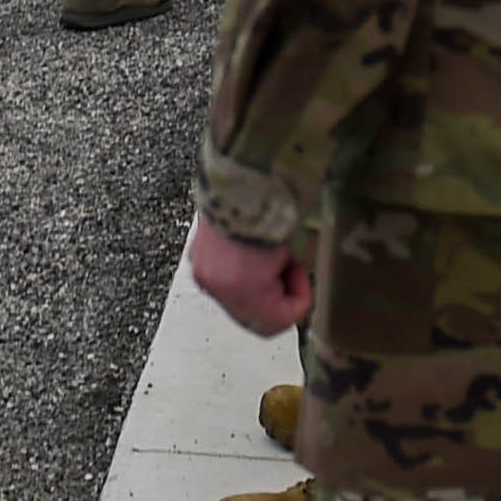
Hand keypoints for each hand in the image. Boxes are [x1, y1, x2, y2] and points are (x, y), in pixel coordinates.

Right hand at [187, 219, 310, 336]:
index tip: (302, 277)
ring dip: (258, 289)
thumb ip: (285, 280)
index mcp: (245, 288)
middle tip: (287, 273)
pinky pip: (223, 283)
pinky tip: (249, 253)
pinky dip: (240, 276)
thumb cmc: (268, 211)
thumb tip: (290, 294)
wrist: (239, 179)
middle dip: (276, 300)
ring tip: (267, 258)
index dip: (298, 302)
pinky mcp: (198, 261)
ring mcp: (205, 274)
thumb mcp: (287, 253)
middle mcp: (219, 287)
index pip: (279, 321)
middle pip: (254, 319)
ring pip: (238, 303)